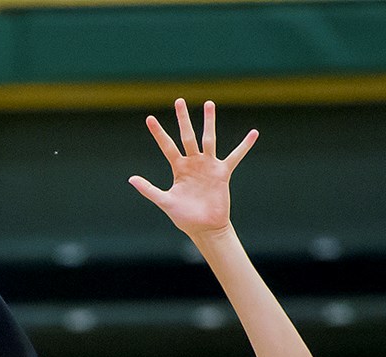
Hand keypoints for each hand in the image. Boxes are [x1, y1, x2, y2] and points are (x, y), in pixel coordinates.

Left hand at [129, 99, 257, 237]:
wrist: (205, 227)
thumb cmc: (184, 217)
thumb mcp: (165, 201)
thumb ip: (149, 189)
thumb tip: (131, 179)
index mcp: (178, 168)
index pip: (167, 146)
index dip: (158, 133)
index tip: (149, 118)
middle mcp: (193, 163)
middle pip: (187, 136)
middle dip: (182, 119)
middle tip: (179, 101)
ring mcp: (208, 166)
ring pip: (208, 139)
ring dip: (208, 122)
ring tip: (208, 104)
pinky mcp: (222, 173)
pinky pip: (235, 156)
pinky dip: (244, 145)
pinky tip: (254, 133)